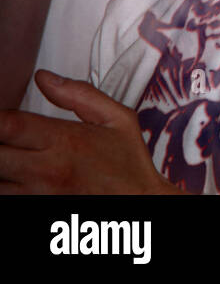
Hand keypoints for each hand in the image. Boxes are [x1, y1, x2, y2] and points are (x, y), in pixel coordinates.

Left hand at [0, 70, 174, 193]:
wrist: (139, 201)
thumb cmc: (128, 165)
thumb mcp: (118, 118)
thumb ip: (80, 94)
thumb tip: (45, 78)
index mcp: (64, 140)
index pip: (9, 125)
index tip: (2, 116)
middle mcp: (45, 168)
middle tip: (6, 135)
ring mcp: (36, 192)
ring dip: (1, 162)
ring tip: (12, 153)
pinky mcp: (34, 207)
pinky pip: (4, 194)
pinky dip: (6, 181)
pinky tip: (15, 172)